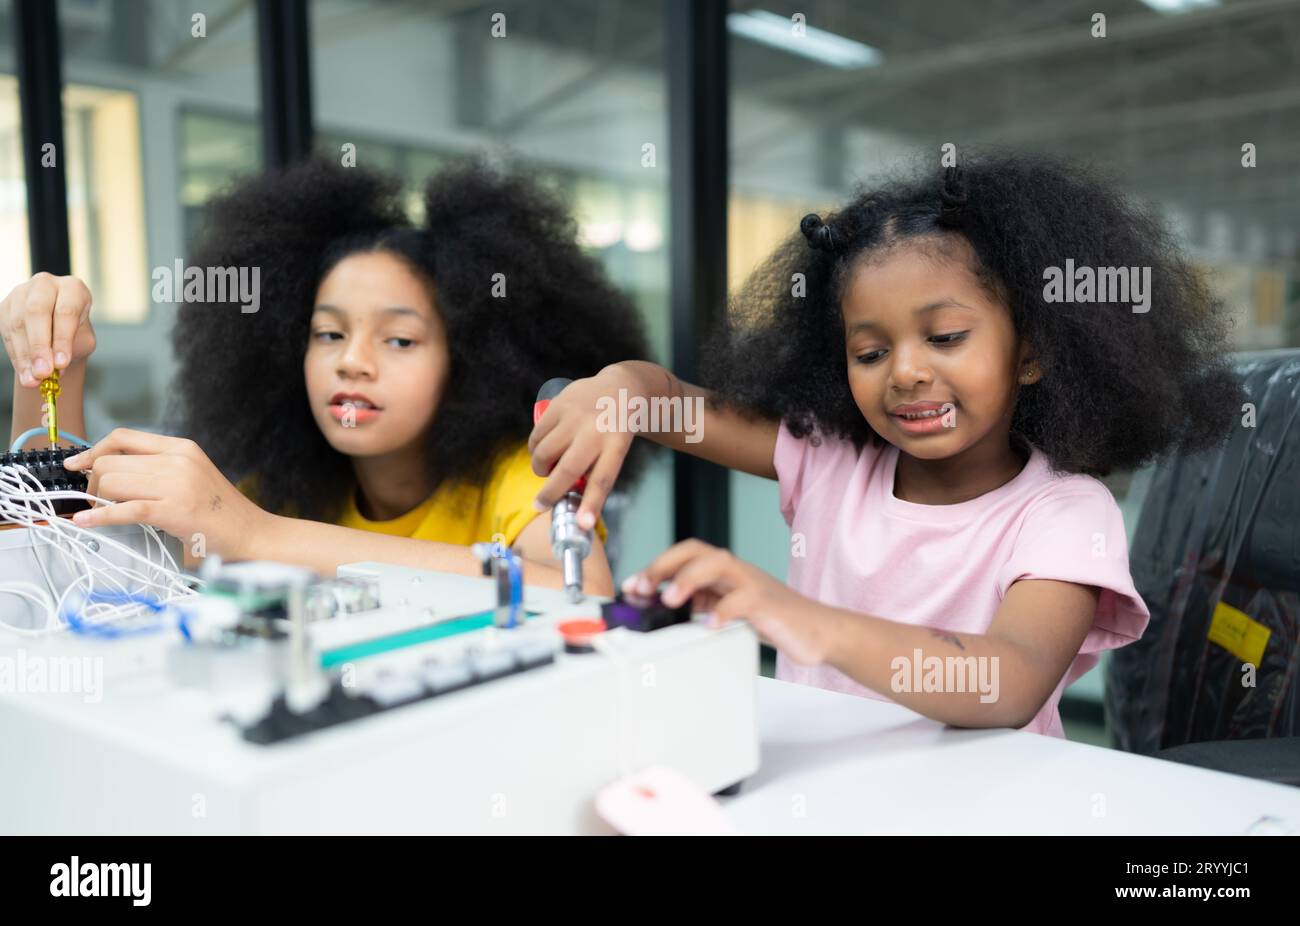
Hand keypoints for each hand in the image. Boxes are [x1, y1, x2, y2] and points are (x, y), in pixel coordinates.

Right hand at [0, 273, 96, 386]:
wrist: (58, 331)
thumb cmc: (76, 333)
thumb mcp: (83, 339)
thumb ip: (71, 349)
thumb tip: (55, 367)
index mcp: (72, 287)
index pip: (66, 312)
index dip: (62, 339)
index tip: (61, 364)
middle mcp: (45, 284)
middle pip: (36, 312)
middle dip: (39, 346)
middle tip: (43, 372)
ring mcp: (21, 292)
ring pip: (18, 324)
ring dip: (25, 356)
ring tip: (33, 380)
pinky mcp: (5, 306)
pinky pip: (6, 332)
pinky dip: (16, 356)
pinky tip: (25, 373)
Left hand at [63, 428, 267, 561]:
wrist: (251, 533)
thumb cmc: (219, 511)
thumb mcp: (191, 475)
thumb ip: (158, 468)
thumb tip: (109, 470)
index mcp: (181, 447)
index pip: (124, 436)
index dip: (93, 450)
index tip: (76, 464)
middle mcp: (178, 460)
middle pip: (111, 461)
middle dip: (94, 482)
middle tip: (98, 500)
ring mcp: (177, 484)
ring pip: (112, 482)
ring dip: (99, 500)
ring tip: (105, 513)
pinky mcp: (174, 510)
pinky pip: (124, 509)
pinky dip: (99, 516)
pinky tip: (86, 522)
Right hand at [528, 363, 637, 530]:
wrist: (621, 389)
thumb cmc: (615, 431)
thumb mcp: (616, 450)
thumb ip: (596, 472)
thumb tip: (575, 507)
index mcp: (616, 445)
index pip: (603, 479)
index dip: (591, 504)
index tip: (582, 525)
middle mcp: (596, 430)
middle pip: (568, 469)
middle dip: (550, 493)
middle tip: (540, 505)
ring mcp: (576, 416)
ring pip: (544, 453)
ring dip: (540, 468)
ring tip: (546, 471)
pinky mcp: (559, 405)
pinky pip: (536, 436)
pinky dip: (534, 449)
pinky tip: (542, 451)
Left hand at [624, 539, 837, 665]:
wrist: (818, 630)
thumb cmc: (771, 619)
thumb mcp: (727, 610)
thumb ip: (700, 604)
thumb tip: (658, 608)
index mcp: (723, 571)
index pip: (684, 554)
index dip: (655, 566)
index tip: (631, 587)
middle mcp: (735, 570)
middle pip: (695, 550)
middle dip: (663, 565)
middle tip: (640, 588)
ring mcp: (753, 583)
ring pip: (718, 565)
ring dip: (687, 579)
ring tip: (667, 600)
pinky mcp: (768, 603)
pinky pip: (743, 600)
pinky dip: (723, 611)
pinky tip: (708, 625)